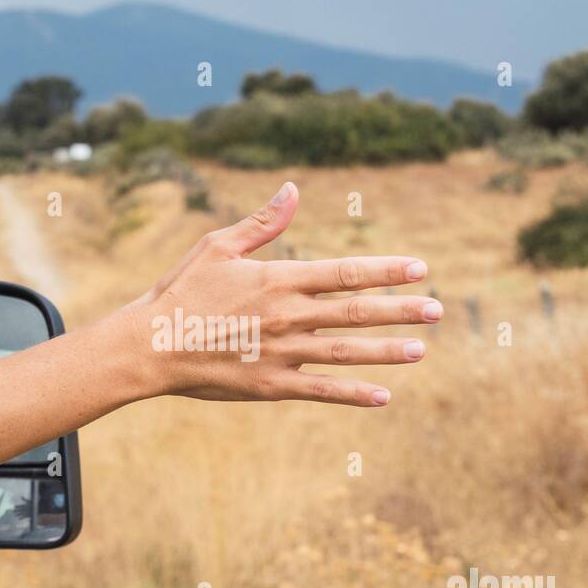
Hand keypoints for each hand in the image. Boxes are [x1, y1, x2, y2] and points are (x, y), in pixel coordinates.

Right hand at [122, 182, 442, 406]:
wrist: (149, 345)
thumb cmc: (181, 291)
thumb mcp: (218, 247)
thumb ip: (262, 223)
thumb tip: (293, 190)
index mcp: (278, 280)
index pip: (345, 273)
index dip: (385, 270)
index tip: (418, 269)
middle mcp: (287, 316)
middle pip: (356, 311)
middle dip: (401, 310)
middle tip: (437, 309)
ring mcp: (282, 354)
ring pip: (346, 351)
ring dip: (387, 351)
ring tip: (421, 350)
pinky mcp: (271, 385)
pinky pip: (321, 391)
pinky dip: (353, 393)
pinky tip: (384, 396)